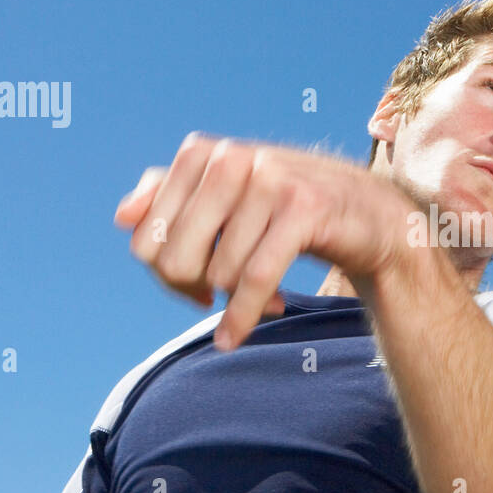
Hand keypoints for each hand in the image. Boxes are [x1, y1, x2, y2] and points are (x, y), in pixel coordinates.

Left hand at [113, 133, 418, 349]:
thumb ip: (173, 201)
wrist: (371, 216)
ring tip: (259, 299)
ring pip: (217, 271)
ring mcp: (270, 180)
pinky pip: (254, 279)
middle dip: (191, 290)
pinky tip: (233, 339)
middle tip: (213, 298)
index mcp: (207, 154)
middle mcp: (234, 159)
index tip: (190, 283)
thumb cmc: (290, 211)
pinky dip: (240, 318)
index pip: (147, 234)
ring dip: (233, 301)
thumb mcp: (231, 202)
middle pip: (174, 256)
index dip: (161, 271)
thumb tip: (122, 217)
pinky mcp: (304, 209)